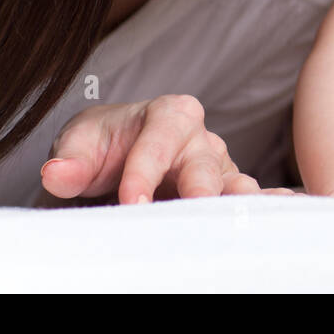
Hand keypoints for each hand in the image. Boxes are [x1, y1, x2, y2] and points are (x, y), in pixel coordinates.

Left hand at [39, 94, 291, 204]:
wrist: (115, 157)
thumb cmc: (103, 144)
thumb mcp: (80, 143)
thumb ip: (71, 159)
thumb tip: (56, 172)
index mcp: (169, 114)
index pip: (159, 142)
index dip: (144, 172)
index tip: (131, 202)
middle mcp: (201, 139)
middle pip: (203, 167)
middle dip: (196, 191)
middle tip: (187, 217)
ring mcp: (218, 169)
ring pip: (229, 186)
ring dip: (234, 204)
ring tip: (241, 220)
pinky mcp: (225, 195)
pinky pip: (246, 201)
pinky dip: (262, 207)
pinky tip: (276, 212)